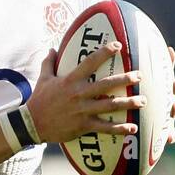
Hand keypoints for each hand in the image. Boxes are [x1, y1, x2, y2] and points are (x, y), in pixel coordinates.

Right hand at [28, 41, 144, 144]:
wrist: (31, 123)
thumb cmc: (38, 100)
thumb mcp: (43, 78)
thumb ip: (49, 62)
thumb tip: (51, 48)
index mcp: (70, 80)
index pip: (90, 62)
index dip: (105, 52)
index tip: (119, 46)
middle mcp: (79, 94)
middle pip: (107, 84)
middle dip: (125, 79)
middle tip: (139, 75)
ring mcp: (82, 110)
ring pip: (110, 105)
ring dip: (128, 103)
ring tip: (143, 100)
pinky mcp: (83, 125)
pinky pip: (105, 127)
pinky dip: (119, 128)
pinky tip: (132, 127)